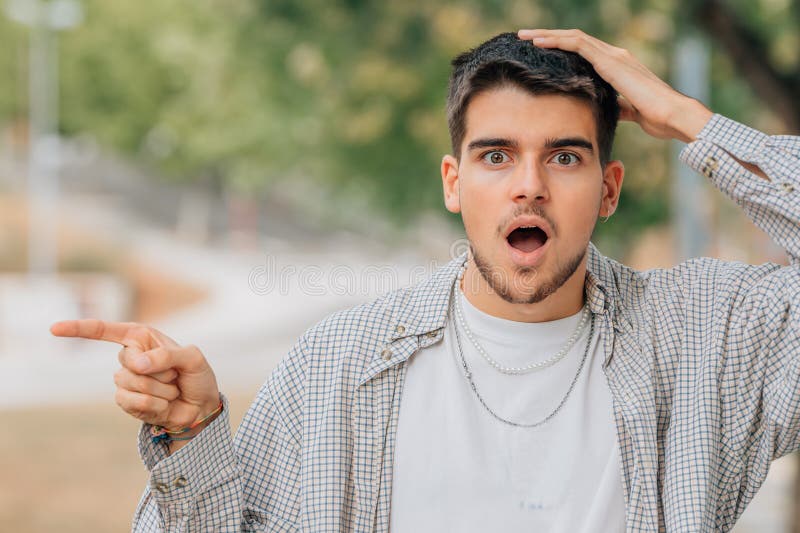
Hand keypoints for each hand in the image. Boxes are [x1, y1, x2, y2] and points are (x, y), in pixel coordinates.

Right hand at [50, 319, 219, 434]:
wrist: (200, 408)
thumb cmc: (198, 377)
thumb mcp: (193, 359)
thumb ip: (167, 356)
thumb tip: (138, 364)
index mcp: (143, 338)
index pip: (106, 330)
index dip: (79, 329)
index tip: (54, 329)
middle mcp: (132, 356)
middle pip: (128, 361)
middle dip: (159, 370)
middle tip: (175, 375)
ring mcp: (127, 380)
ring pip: (130, 383)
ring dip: (160, 389)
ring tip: (172, 390)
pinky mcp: (127, 401)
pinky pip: (130, 401)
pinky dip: (154, 404)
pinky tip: (164, 405)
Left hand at [517, 29, 713, 142]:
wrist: (672, 115)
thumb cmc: (656, 117)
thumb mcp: (629, 111)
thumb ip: (617, 105)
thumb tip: (610, 108)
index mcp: (617, 67)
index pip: (583, 53)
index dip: (560, 50)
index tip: (538, 53)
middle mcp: (614, 56)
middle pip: (574, 40)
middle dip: (548, 37)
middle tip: (524, 37)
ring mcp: (613, 56)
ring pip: (573, 37)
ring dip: (547, 35)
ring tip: (524, 36)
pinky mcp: (611, 61)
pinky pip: (579, 44)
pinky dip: (557, 41)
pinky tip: (539, 43)